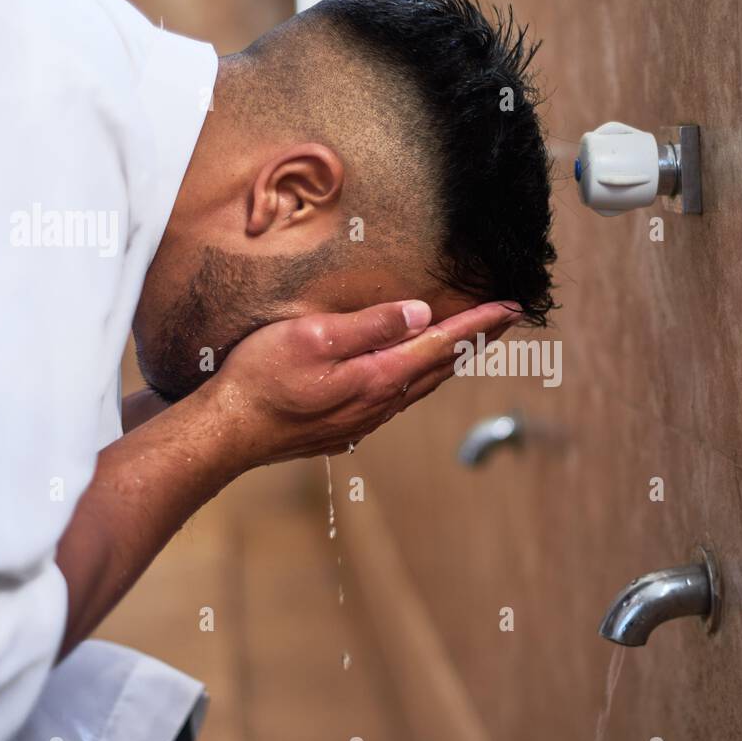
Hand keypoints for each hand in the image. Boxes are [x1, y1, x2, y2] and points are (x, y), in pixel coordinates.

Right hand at [202, 299, 519, 468]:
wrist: (228, 433)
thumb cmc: (262, 380)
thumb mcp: (315, 336)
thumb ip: (372, 325)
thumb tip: (422, 314)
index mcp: (380, 376)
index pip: (444, 343)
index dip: (481, 323)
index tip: (513, 307)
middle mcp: (382, 402)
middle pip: (442, 366)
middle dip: (478, 340)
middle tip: (507, 319)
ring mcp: (365, 418)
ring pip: (423, 385)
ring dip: (452, 360)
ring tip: (473, 342)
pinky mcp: (347, 426)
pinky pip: (400, 397)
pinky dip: (422, 377)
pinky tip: (417, 374)